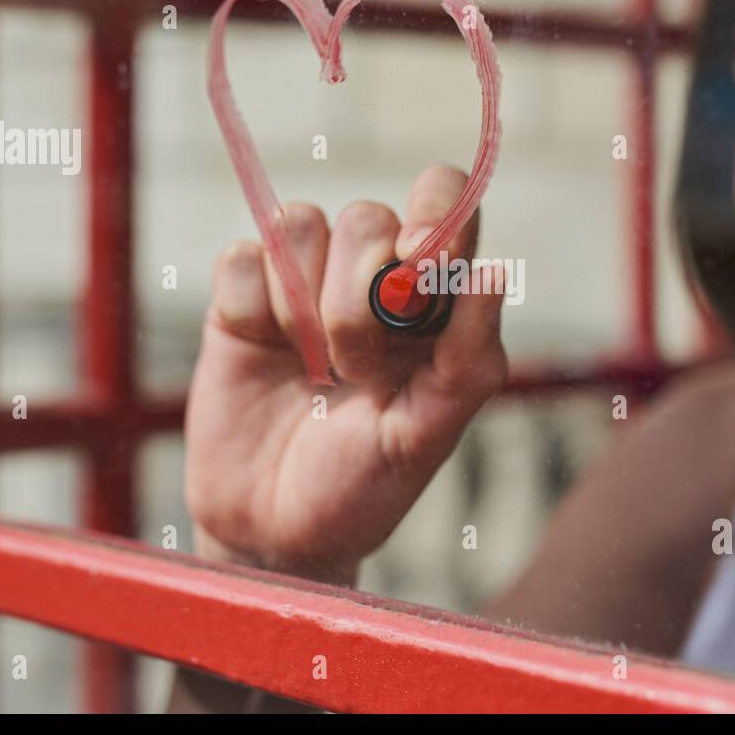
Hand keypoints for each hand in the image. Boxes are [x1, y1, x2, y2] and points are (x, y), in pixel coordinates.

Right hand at [184, 165, 507, 583]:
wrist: (271, 533)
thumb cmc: (365, 488)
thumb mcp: (427, 437)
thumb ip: (469, 358)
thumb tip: (493, 272)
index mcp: (432, 302)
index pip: (444, 200)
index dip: (433, 211)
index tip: (416, 257)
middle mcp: (370, 279)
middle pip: (366, 218)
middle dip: (357, 300)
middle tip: (357, 374)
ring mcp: (302, 284)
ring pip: (298, 224)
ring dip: (302, 308)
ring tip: (311, 371)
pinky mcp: (240, 299)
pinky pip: (242, 256)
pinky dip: (251, 307)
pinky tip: (261, 353)